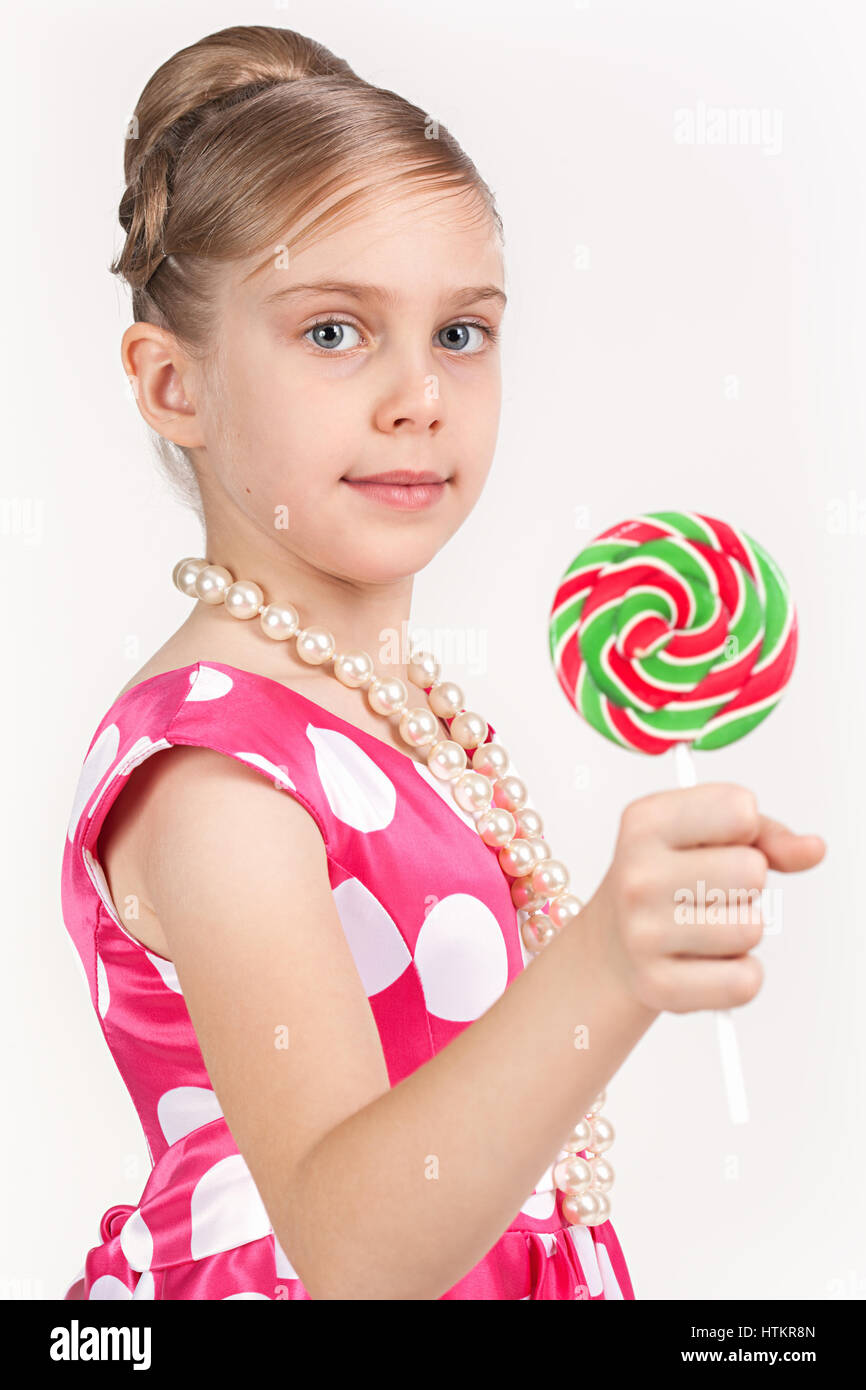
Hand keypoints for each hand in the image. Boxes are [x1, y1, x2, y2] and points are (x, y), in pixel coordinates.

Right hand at [587, 784, 826, 1014]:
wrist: (611, 947)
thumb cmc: (668, 880)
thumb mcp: (706, 835)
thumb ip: (766, 835)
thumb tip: (813, 849)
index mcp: (645, 822)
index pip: (740, 809)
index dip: (745, 829)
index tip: (720, 842)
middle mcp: (636, 875)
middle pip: (752, 872)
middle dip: (748, 884)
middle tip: (714, 891)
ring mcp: (642, 934)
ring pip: (751, 928)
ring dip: (743, 929)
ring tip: (707, 926)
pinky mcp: (658, 987)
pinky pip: (744, 982)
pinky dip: (741, 974)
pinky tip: (710, 962)